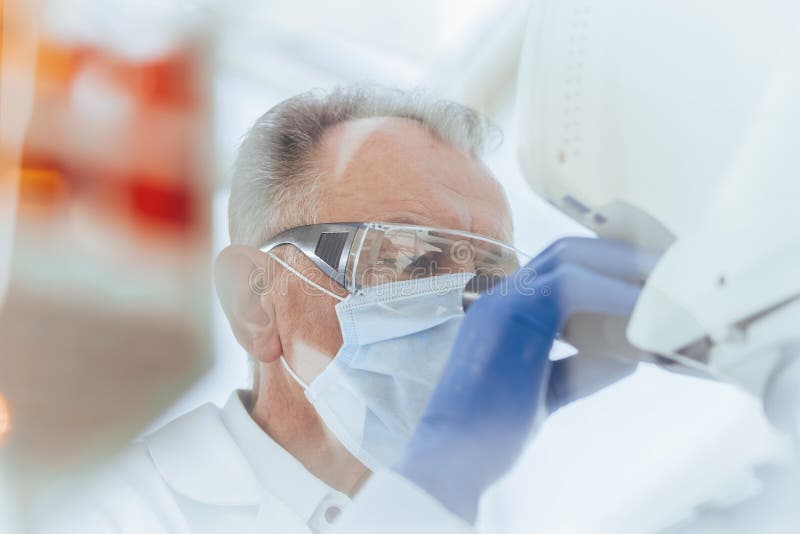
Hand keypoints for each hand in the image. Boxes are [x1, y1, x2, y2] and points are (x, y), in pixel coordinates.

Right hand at [393, 237, 659, 521]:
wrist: (453, 457)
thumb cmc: (494, 429)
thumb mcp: (550, 389)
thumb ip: (584, 366)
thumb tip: (631, 351)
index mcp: (509, 311)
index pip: (562, 268)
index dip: (609, 267)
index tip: (652, 278)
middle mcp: (504, 296)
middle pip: (569, 252)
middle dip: (623, 257)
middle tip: (674, 269)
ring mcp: (503, 301)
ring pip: (571, 259)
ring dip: (624, 268)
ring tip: (670, 284)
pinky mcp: (509, 314)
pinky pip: (570, 287)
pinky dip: (615, 295)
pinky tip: (649, 312)